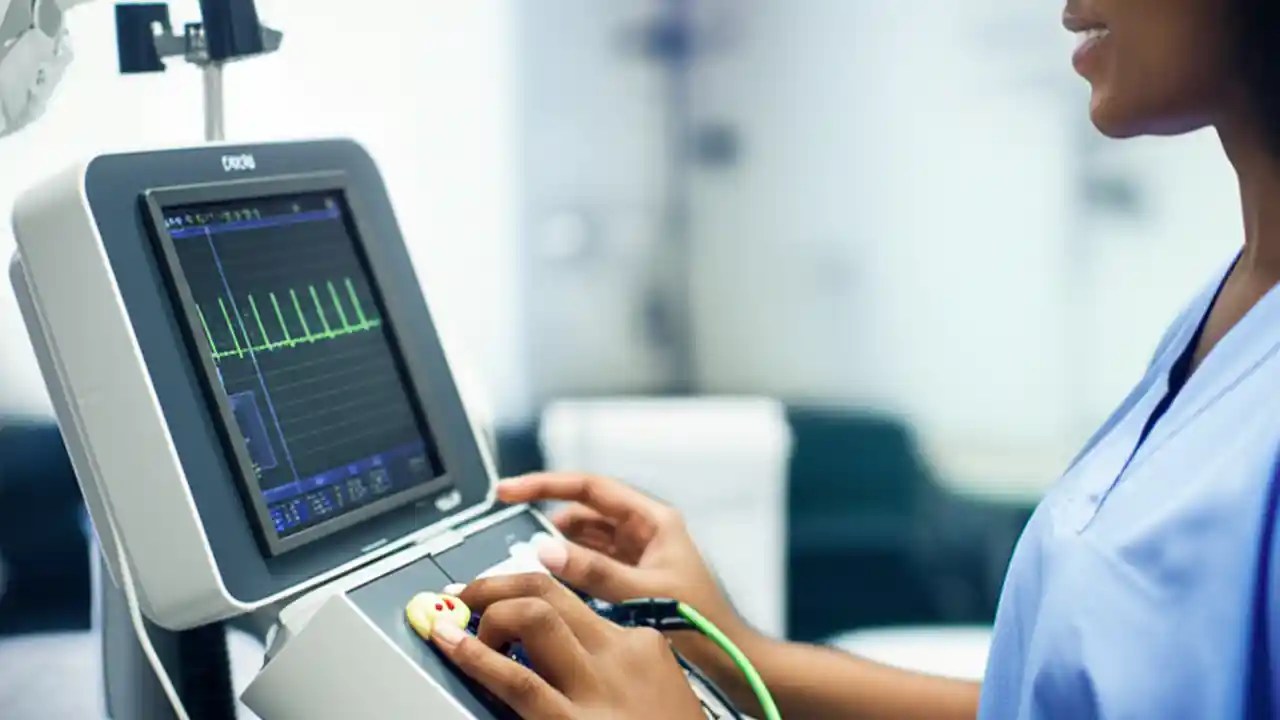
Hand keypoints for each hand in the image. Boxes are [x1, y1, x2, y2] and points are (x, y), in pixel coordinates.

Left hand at [429, 573, 704, 718]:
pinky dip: (476, 657)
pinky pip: (518, 680)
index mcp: (642, 644)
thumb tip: (550, 652)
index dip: (524, 592)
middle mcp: (622, 654)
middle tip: (467, 597)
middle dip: (497, 584)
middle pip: (549, 589)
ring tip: (465, 630)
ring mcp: (599, 688)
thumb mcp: (654, 693)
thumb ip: (613, 668)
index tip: (498, 596)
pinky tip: (453, 646)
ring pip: (534, 615)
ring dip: (490, 614)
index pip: (574, 599)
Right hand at [497, 474, 760, 685]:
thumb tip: (547, 551)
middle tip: (510, 536)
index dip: (545, 485)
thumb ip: (595, 572)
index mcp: (653, 520)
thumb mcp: (645, 595)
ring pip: (581, 541)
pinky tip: (549, 587)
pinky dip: (566, 572)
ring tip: (526, 567)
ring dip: (554, 551)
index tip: (509, 490)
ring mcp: (635, 555)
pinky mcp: (629, 579)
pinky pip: (588, 566)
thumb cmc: (705, 626)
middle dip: (545, 523)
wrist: (730, 662)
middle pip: (581, 513)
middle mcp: (643, 531)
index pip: (590, 488)